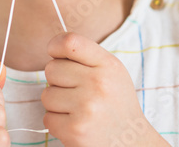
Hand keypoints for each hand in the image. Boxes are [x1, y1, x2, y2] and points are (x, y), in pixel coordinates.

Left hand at [42, 32, 165, 145]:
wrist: (132, 142)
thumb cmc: (115, 104)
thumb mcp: (112, 73)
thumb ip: (86, 57)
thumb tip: (52, 47)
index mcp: (108, 65)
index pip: (70, 42)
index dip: (55, 46)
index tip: (57, 55)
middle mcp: (98, 83)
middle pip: (51, 69)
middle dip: (58, 82)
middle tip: (76, 93)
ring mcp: (86, 107)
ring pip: (46, 95)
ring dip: (57, 105)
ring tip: (78, 111)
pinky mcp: (75, 130)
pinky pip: (48, 119)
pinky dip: (58, 124)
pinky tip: (76, 124)